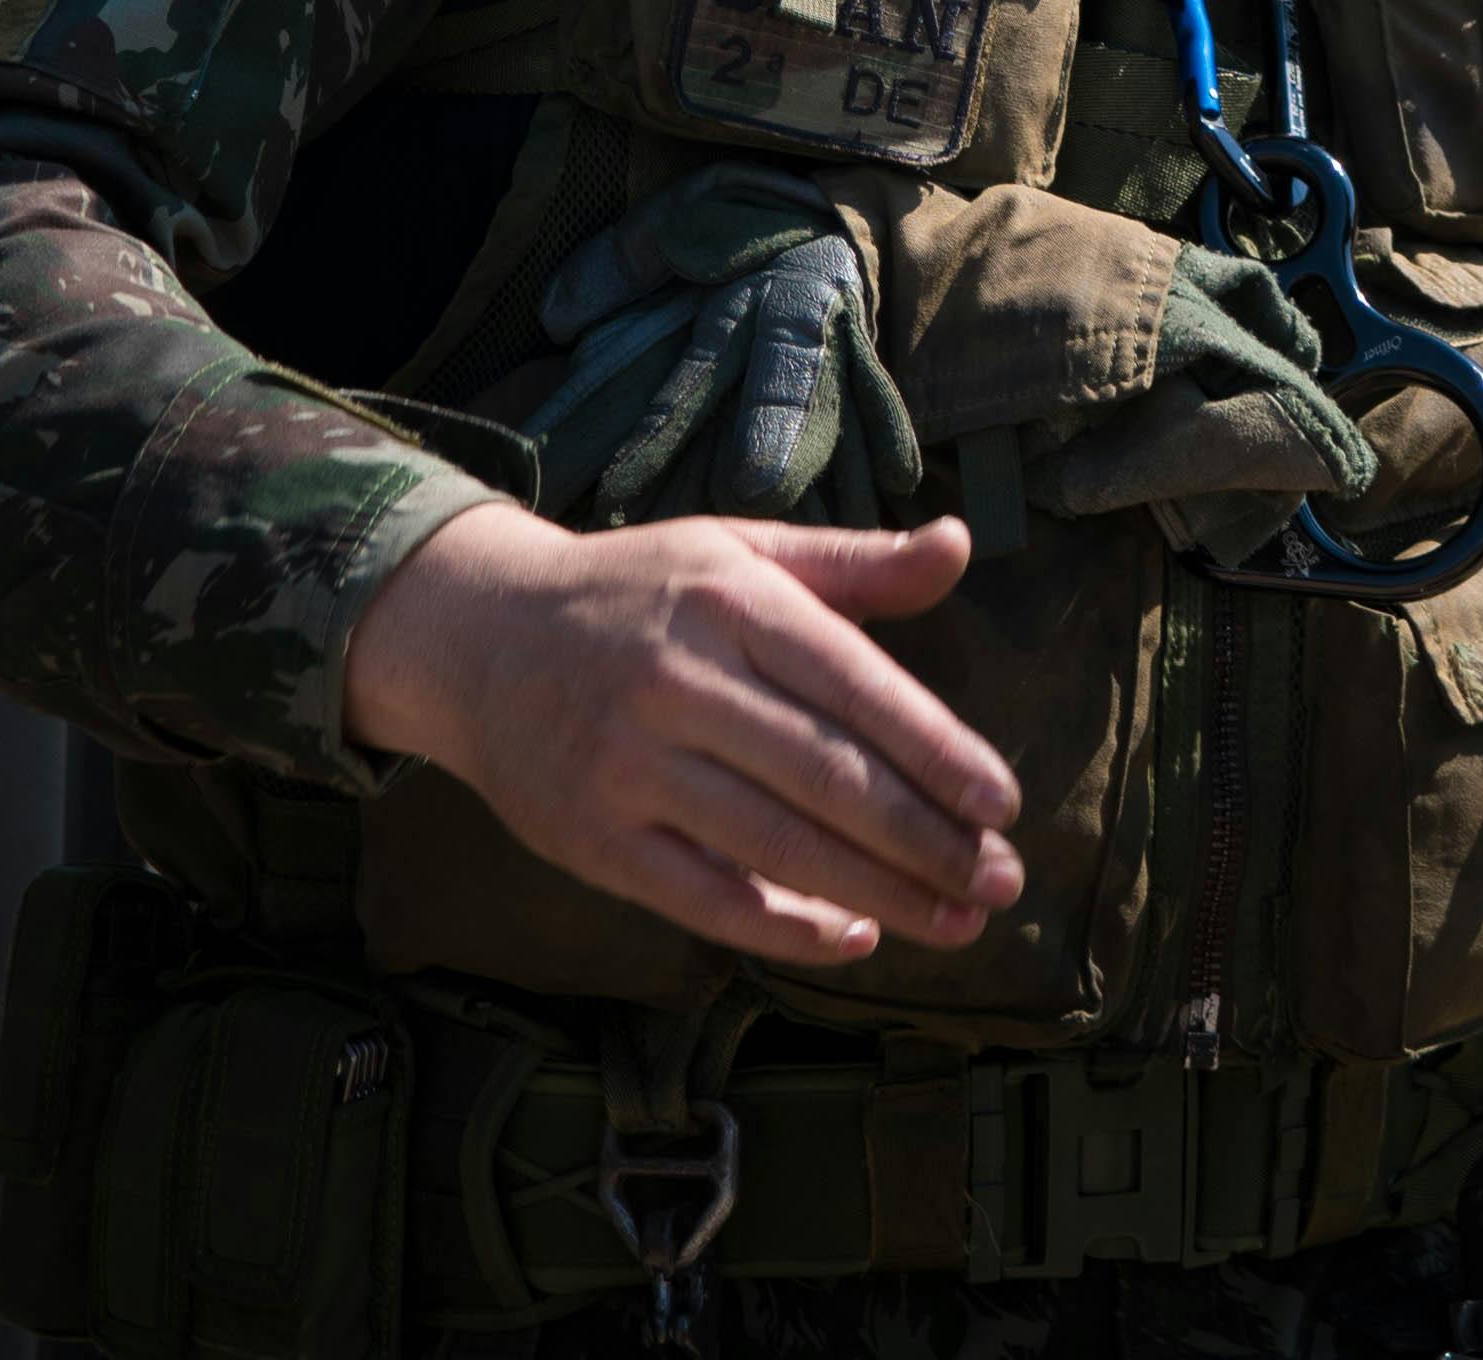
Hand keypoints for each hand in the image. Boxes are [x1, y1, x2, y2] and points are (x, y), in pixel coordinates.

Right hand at [341, 502, 1023, 964]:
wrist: (480, 637)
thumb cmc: (641, 594)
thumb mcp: (743, 551)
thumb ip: (855, 563)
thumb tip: (960, 544)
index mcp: (730, 600)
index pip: (854, 684)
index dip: (935, 750)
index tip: (1003, 803)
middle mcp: (679, 681)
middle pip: (824, 776)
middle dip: (925, 838)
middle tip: (1002, 880)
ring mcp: (628, 766)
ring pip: (774, 844)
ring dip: (877, 893)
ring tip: (956, 920)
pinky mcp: (591, 837)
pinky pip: (703, 897)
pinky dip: (784, 928)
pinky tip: (854, 938)